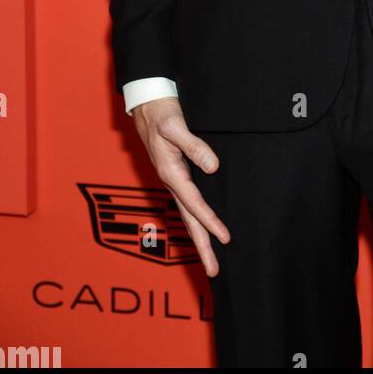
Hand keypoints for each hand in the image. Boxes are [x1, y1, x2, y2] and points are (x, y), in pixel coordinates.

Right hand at [131, 97, 229, 276]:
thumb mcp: (176, 125)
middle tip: (214, 271)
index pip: (194, 204)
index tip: (225, 238)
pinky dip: (196, 219)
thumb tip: (213, 167)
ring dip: (199, 237)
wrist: (147, 102)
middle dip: (201, 246)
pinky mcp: (176, 174)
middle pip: (188, 220)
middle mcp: (171, 180)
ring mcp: (173, 179)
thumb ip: (194, 146)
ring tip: (212, 258)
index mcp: (170, 172)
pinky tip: (204, 226)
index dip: (210, 221)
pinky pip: (188, 203)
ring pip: (188, 214)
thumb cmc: (161, 112)